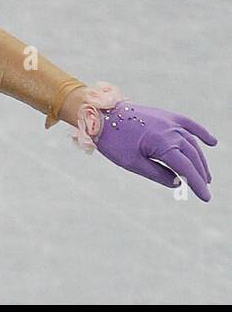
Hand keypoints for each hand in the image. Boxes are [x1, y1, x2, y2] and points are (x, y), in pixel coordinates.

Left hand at [77, 90, 216, 200]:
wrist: (99, 114)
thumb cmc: (113, 140)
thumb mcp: (132, 162)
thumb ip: (157, 173)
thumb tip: (178, 183)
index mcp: (163, 143)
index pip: (186, 168)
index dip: (197, 183)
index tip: (206, 197)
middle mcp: (171, 130)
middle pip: (192, 156)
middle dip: (200, 173)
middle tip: (205, 187)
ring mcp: (169, 121)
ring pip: (192, 142)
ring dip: (200, 159)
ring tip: (205, 174)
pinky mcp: (164, 115)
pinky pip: (188, 124)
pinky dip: (201, 132)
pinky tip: (212, 142)